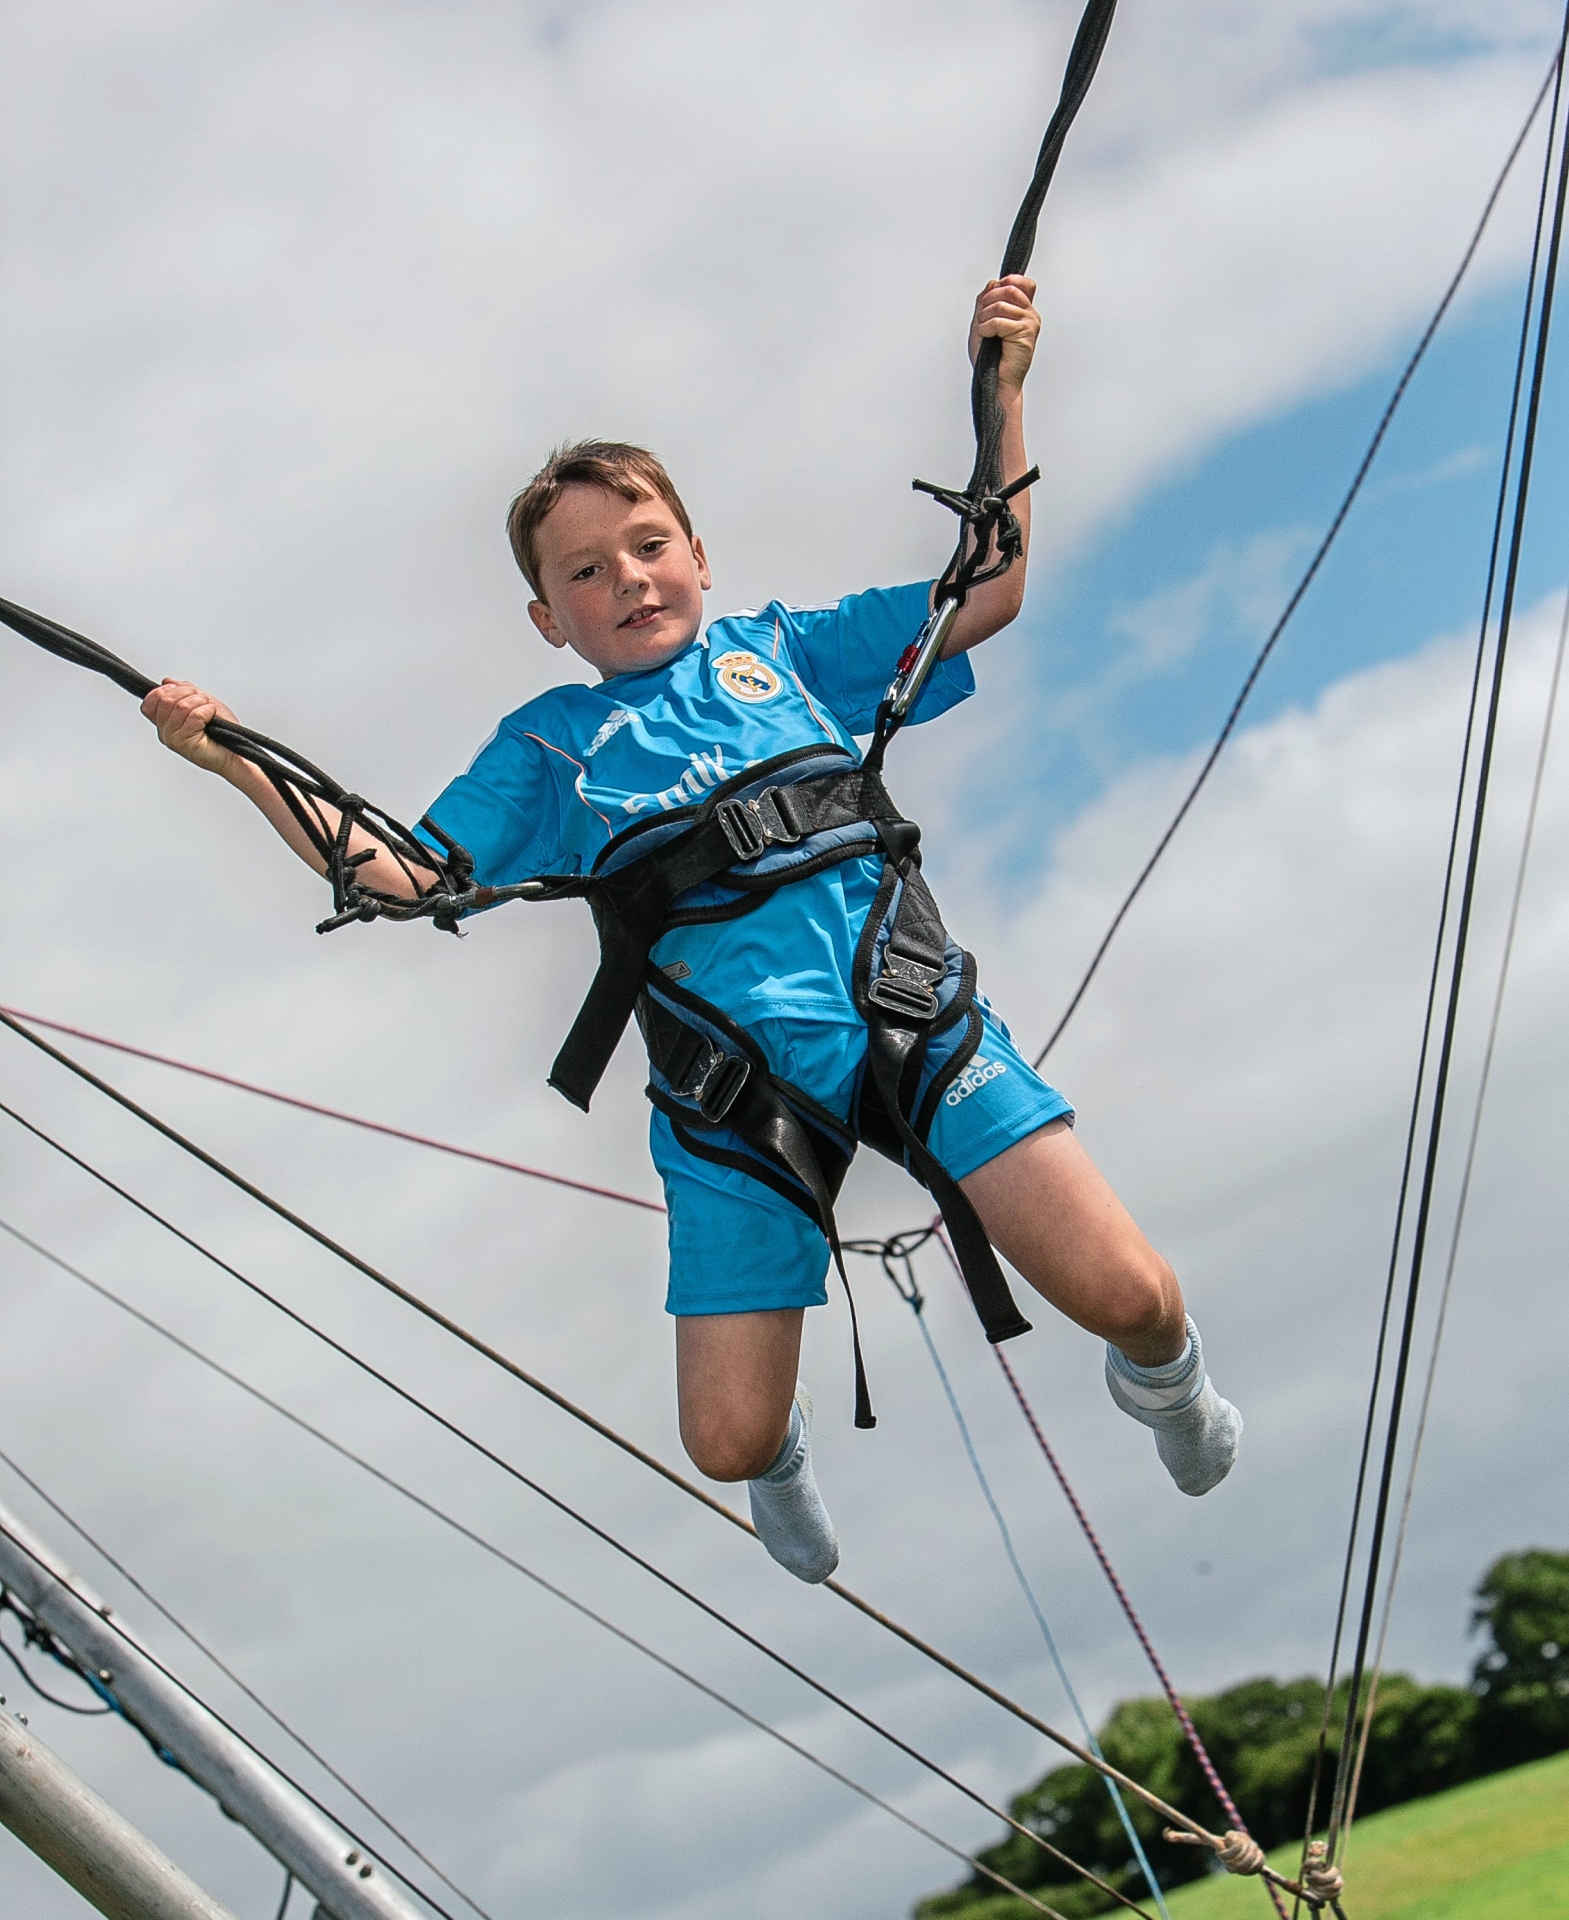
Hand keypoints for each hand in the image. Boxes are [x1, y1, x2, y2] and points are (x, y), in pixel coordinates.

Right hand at [141, 678, 240, 776]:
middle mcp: (166, 732)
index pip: (149, 703)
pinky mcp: (185, 743)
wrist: (237, 750)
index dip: (164, 690)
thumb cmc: (223, 732)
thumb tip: (168, 682)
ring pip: (181, 706)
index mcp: (166, 723)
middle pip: (165, 700)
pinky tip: (211, 718)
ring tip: (209, 710)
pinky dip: (207, 711)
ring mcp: (173, 738)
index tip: (182, 689)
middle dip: (188, 692)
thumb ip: (184, 691)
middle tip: (202, 700)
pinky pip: (194, 716)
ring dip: (200, 702)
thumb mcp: (202, 702)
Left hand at [968, 274, 1039, 393]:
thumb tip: (992, 284)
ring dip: (985, 317)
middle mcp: (1029, 315)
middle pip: (1010, 289)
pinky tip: (988, 337)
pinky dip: (986, 328)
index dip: (1005, 283)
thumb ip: (985, 301)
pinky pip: (999, 320)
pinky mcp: (1026, 333)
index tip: (990, 298)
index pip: (1022, 283)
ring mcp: (1030, 323)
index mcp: (1022, 311)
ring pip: (1002, 304)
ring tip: (985, 331)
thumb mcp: (981, 321)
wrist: (994, 380)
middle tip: (983, 318)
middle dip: (989, 300)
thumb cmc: (989, 358)